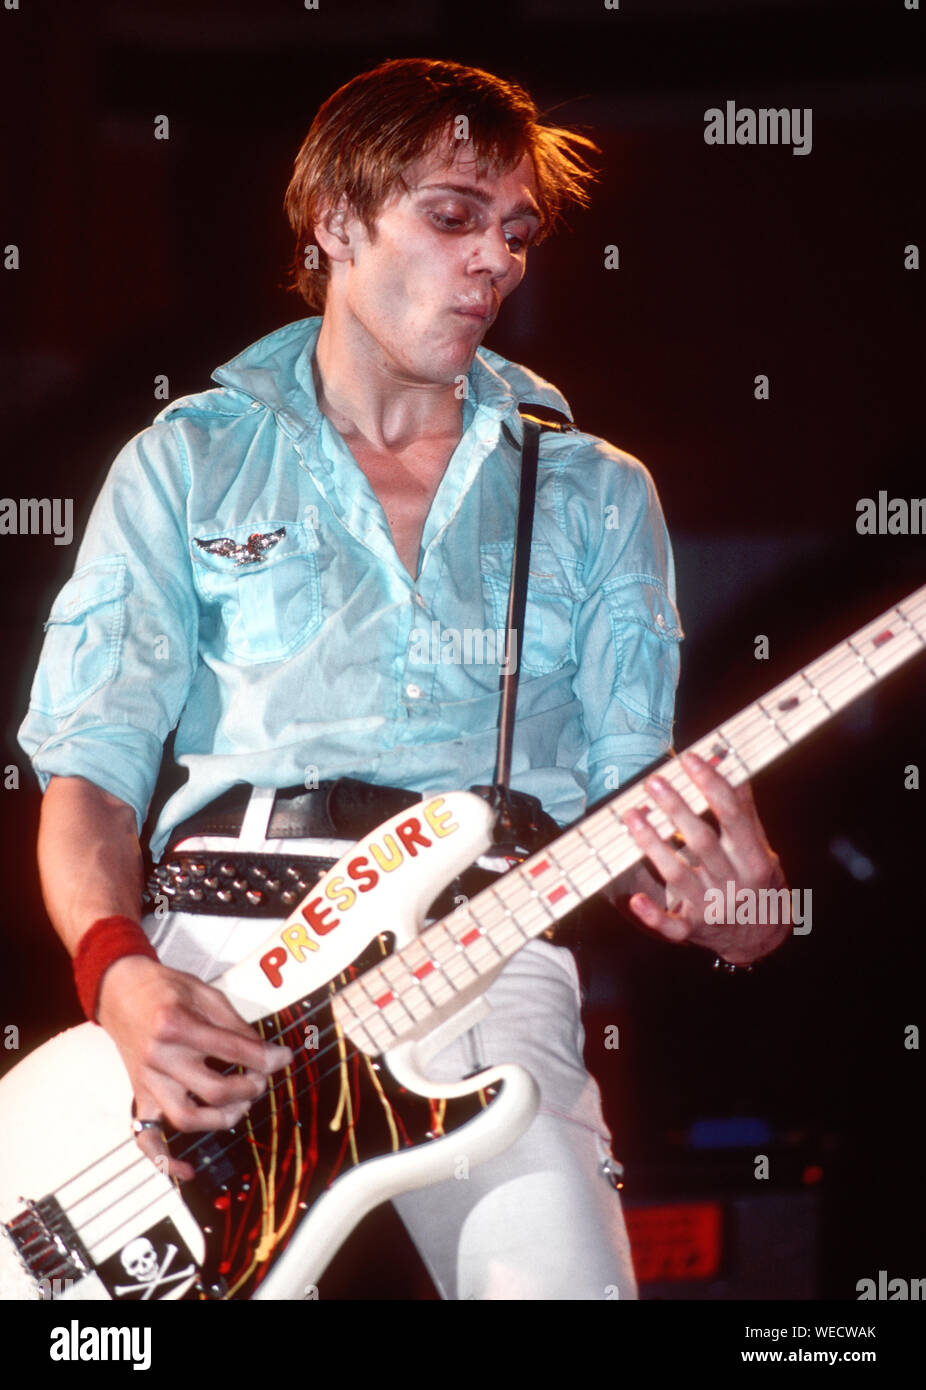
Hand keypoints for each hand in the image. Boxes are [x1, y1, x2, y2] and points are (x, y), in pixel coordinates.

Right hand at [97, 955, 292, 1179]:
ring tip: (240, 1104)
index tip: (284, 1057)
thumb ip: (235, 1026)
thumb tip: (266, 1053)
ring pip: (187, 1119)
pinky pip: (146, 1138)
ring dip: (222, 1119)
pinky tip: (187, 1170)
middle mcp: (159, 1057)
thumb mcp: (206, 995)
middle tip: (261, 1078)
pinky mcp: (139, 1096)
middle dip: (250, 1087)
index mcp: (176, 1025)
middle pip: (214, 1090)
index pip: (232, 1050)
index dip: (266, 1056)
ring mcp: (147, 1081)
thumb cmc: (165, 989)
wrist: (122, 990)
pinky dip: (165, 1160)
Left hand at [619, 751, 789, 965]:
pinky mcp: (692, 929)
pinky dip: (652, 915)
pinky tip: (634, 900)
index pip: (733, 816)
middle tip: (653, 781)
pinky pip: (670, 925)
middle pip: (702, 842)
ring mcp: (712, 908)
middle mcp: (733, 883)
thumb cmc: (756, 880)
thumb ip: (743, 810)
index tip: (690, 759)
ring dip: (652, 845)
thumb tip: (730, 763)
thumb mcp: (758, 846)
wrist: (763, 937)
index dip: (712, 785)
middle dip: (676, 809)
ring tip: (630, 815)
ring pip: (678, 875)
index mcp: (753, 858)